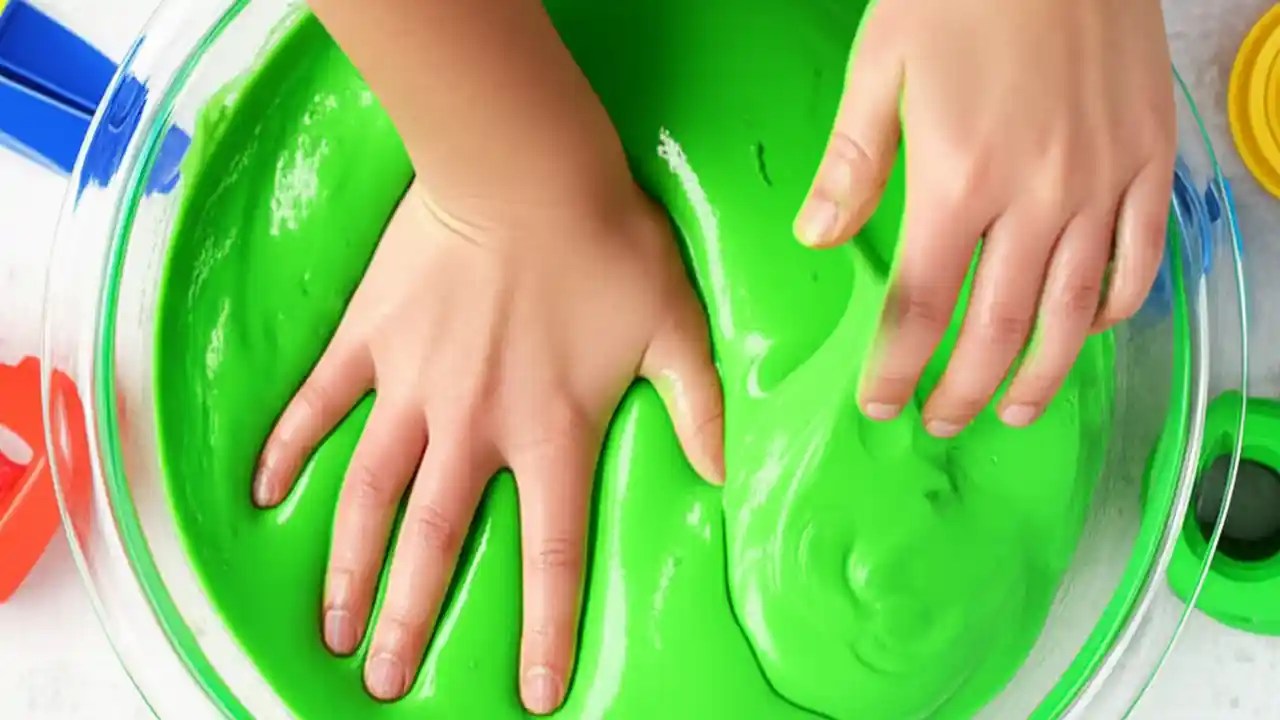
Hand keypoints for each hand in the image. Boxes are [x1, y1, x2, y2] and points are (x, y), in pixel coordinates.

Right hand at [252, 181, 723, 712]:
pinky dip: (287, 449)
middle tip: (384, 683)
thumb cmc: (608, 245)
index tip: (533, 695)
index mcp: (552, 435)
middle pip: (435, 546)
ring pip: (370, 497)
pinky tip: (263, 493)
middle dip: (410, 624)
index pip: (551, 555)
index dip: (545, 632)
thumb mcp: (675, 328)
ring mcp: (412, 388)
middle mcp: (475, 429)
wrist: (526, 168)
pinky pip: (319, 406)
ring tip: (332, 628)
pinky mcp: (371, 341)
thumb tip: (723, 474)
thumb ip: (699, 409)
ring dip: (348, 568)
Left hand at [796, 0, 1174, 434]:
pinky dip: (1116, 308)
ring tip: (1016, 412)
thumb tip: (818, 239)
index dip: (898, 365)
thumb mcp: (881, 64)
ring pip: (1073, 311)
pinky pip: (1142, 259)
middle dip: (964, 387)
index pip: (921, 302)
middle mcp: (1036, 196)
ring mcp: (1103, 184)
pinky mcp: (1150, 162)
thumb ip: (852, 162)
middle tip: (941, 421)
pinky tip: (1088, 331)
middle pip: (997, 325)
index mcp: (957, 177)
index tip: (881, 403)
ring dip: (1041, 373)